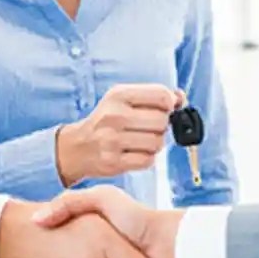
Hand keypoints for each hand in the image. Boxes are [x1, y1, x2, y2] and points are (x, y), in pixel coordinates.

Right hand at [55, 85, 184, 185]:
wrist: (77, 147)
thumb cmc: (107, 121)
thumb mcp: (124, 100)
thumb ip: (153, 96)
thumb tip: (181, 97)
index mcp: (119, 95)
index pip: (161, 95)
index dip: (170, 104)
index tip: (165, 109)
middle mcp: (114, 115)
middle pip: (162, 121)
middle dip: (162, 126)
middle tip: (151, 128)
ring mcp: (112, 140)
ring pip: (157, 142)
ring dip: (156, 144)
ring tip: (143, 141)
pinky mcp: (113, 162)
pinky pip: (148, 161)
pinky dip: (147, 158)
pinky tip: (136, 153)